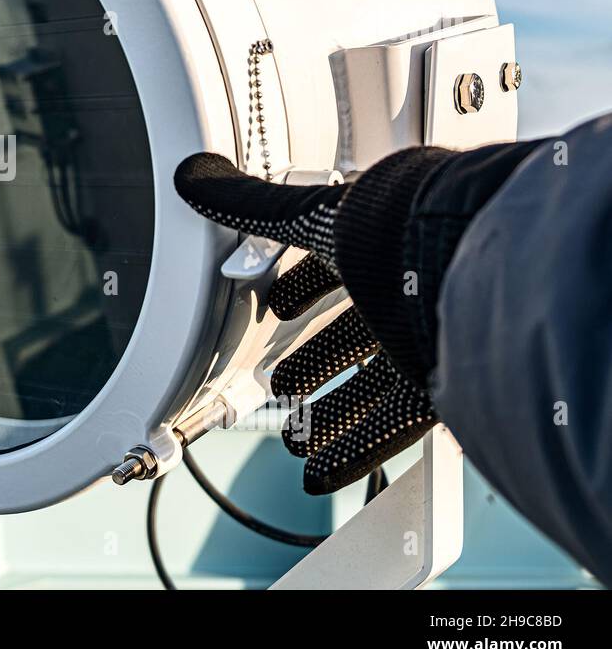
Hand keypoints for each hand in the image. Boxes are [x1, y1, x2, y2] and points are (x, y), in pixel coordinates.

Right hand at [174, 141, 535, 493]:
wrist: (452, 261)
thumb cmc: (389, 227)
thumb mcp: (303, 218)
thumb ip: (248, 206)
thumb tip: (196, 177)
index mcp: (375, 245)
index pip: (332, 267)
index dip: (301, 288)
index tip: (280, 305)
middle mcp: (402, 293)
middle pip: (350, 336)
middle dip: (313, 363)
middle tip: (284, 385)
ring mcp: (422, 341)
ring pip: (369, 387)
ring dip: (329, 414)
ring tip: (295, 437)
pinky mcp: (439, 384)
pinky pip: (392, 424)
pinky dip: (354, 449)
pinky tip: (322, 471)